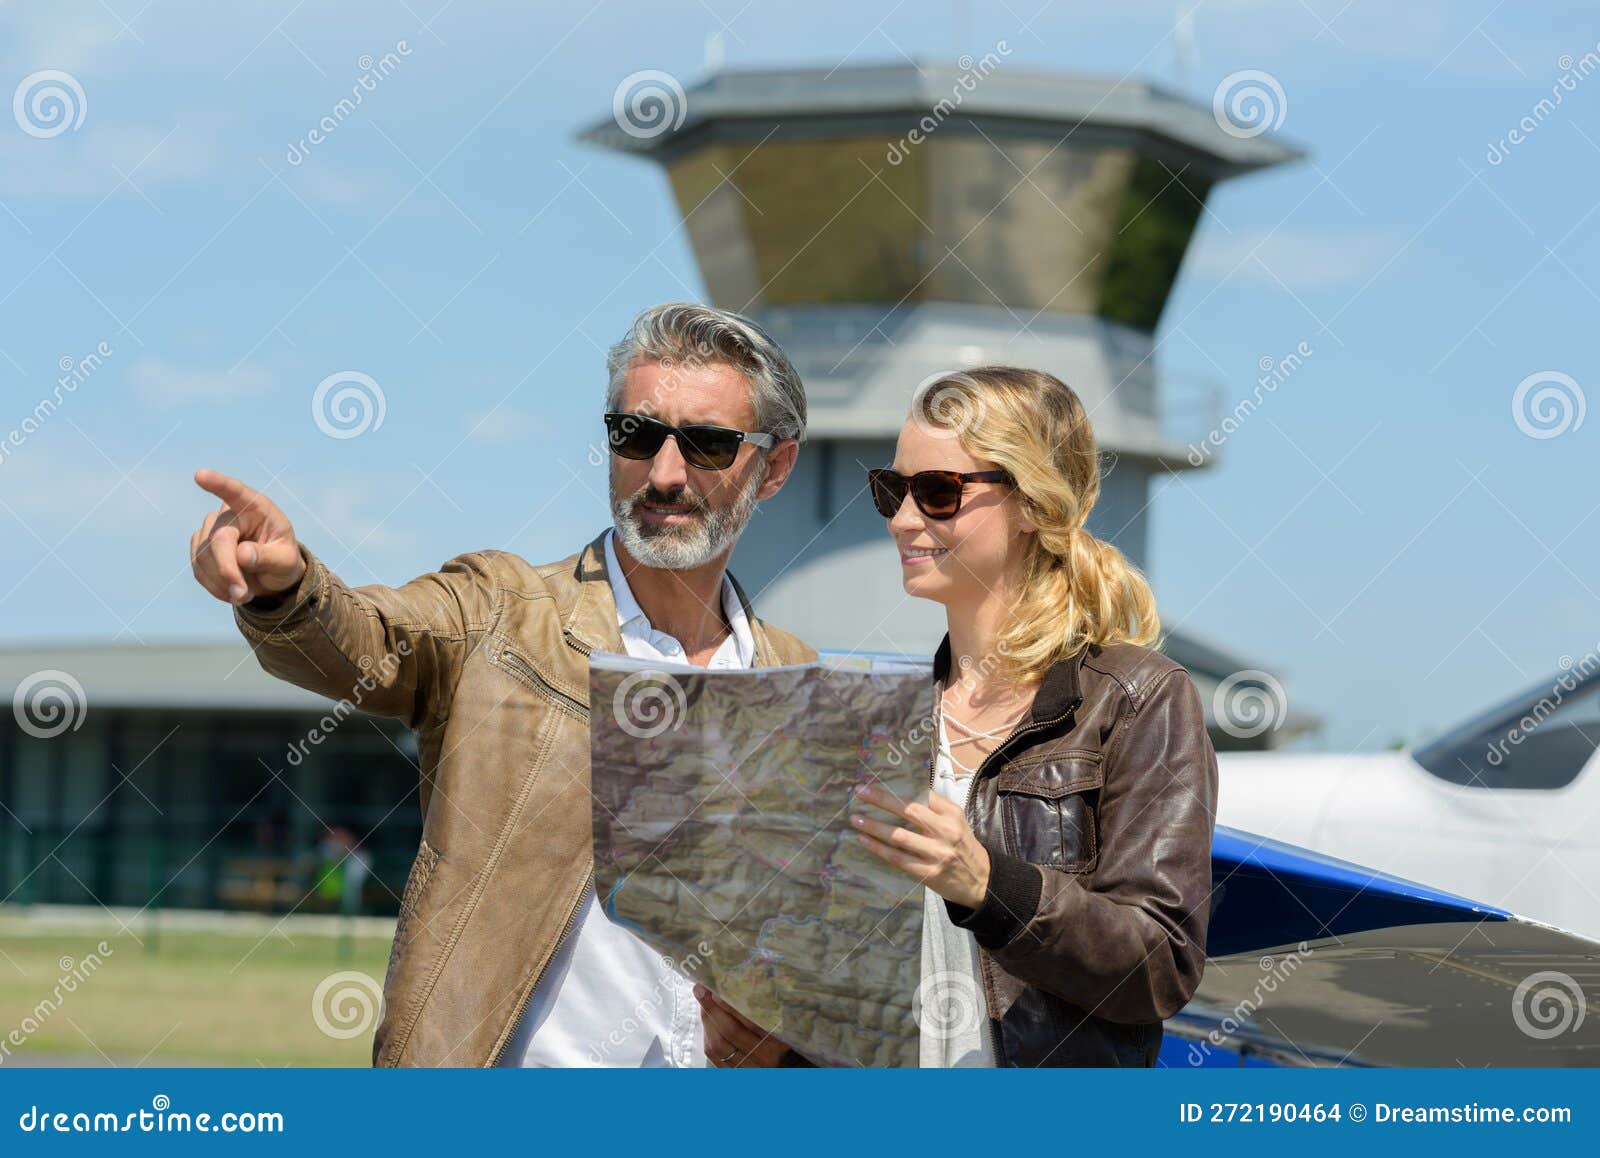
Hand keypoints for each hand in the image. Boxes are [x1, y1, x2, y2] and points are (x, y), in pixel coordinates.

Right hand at [190, 469, 304, 604]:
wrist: (271, 575)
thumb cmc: (283, 561)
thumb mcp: (286, 561)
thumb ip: (268, 557)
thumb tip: (242, 554)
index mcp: (257, 508)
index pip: (236, 492)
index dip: (218, 484)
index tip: (200, 475)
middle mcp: (229, 514)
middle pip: (218, 540)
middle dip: (228, 570)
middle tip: (243, 595)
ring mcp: (210, 529)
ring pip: (204, 557)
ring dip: (223, 582)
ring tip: (245, 593)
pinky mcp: (198, 548)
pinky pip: (198, 570)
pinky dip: (215, 586)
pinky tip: (232, 590)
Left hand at [693, 984, 795, 1067]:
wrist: (792, 1071)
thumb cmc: (791, 1043)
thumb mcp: (788, 1026)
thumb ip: (772, 1007)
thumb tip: (752, 977)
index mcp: (780, 1043)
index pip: (751, 1020)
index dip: (730, 1003)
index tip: (717, 987)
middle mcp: (765, 1059)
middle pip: (731, 1031)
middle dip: (712, 1008)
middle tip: (701, 988)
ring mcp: (749, 1071)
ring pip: (718, 1045)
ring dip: (707, 1021)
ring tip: (703, 1002)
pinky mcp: (736, 1077)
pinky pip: (714, 1057)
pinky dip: (708, 1036)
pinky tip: (707, 1022)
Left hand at [852, 782, 991, 908]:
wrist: (981, 881)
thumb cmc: (962, 846)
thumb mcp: (957, 822)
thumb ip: (934, 807)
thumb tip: (904, 791)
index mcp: (952, 814)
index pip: (921, 795)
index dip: (897, 787)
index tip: (875, 782)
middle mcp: (946, 831)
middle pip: (908, 810)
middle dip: (881, 799)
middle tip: (860, 792)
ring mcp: (937, 853)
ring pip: (899, 836)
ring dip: (874, 826)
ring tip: (856, 819)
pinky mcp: (929, 873)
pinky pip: (898, 858)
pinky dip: (878, 848)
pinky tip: (864, 840)